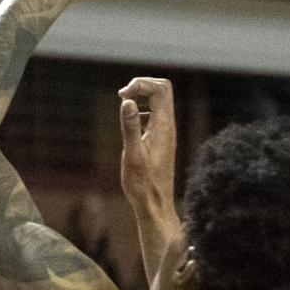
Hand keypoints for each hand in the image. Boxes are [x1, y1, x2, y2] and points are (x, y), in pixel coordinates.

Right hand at [118, 77, 177, 215]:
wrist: (155, 205)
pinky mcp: (161, 140)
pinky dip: (140, 111)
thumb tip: (127, 101)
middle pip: (162, 90)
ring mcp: (166, 133)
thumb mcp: (132, 154)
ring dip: (141, 97)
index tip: (121, 97)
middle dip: (142, 85)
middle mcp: (168, 126)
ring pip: (159, 101)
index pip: (160, 89)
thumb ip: (129, 127)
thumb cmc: (142, 184)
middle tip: (122, 96)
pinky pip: (154, 115)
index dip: (140, 84)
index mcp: (163, 126)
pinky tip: (129, 125)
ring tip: (123, 107)